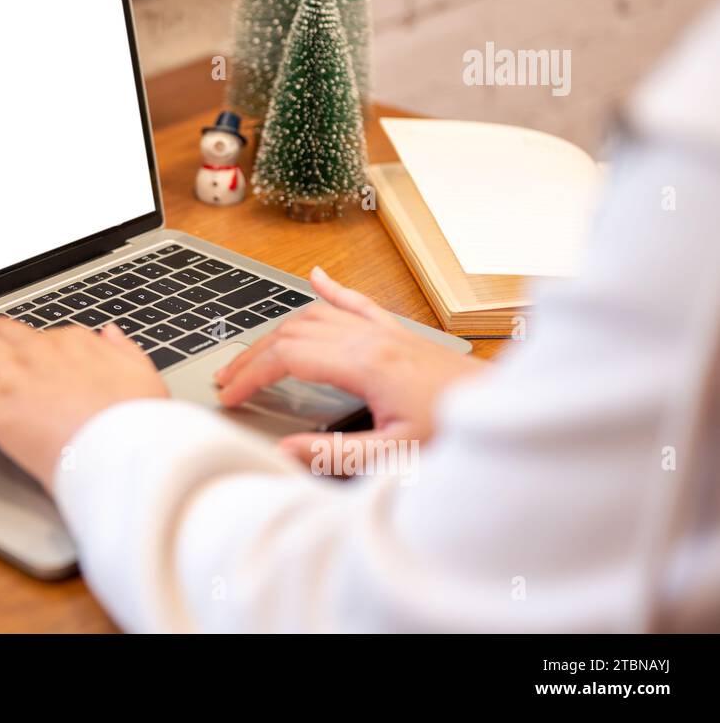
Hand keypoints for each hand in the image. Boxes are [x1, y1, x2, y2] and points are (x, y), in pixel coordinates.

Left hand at [0, 318, 168, 491]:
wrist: (123, 455)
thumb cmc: (137, 429)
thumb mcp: (145, 379)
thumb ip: (124, 352)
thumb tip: (110, 334)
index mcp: (80, 346)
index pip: (45, 336)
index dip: (31, 350)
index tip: (26, 363)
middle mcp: (45, 351)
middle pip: (4, 329)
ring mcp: (16, 370)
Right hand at [216, 267, 487, 472]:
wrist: (507, 413)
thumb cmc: (457, 434)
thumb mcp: (393, 457)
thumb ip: (333, 454)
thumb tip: (282, 450)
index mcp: (366, 364)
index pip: (288, 358)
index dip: (251, 375)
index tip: (230, 397)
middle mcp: (371, 338)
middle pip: (292, 331)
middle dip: (252, 355)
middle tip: (227, 381)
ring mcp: (385, 330)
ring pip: (314, 315)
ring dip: (276, 331)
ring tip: (250, 354)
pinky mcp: (398, 332)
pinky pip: (356, 302)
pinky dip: (331, 289)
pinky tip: (315, 277)